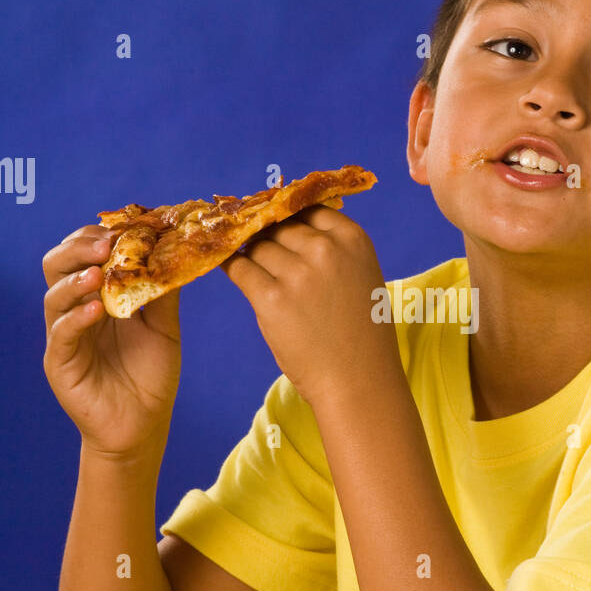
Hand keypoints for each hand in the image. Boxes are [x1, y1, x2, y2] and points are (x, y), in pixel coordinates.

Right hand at [42, 224, 181, 458]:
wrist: (144, 424)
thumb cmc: (150, 376)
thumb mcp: (164, 328)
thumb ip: (164, 293)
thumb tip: (176, 251)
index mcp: (98, 296)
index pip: (85, 254)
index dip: (99, 237)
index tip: (126, 227)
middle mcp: (76, 310)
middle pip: (58, 265)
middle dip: (78, 248)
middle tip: (105, 243)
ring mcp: (65, 335)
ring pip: (54, 295)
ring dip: (75, 280)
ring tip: (97, 274)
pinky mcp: (60, 362)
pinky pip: (61, 333)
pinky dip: (76, 318)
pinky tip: (96, 311)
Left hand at [222, 204, 400, 405]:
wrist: (358, 381)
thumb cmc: (361, 334)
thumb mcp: (362, 277)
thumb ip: (334, 251)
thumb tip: (289, 228)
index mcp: (353, 239)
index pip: (309, 209)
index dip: (291, 218)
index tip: (279, 226)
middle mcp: (326, 249)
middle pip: (281, 226)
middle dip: (269, 237)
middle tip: (260, 250)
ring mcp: (297, 273)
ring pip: (258, 246)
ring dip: (251, 255)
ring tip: (249, 266)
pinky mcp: (271, 298)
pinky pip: (240, 268)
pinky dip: (231, 266)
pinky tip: (228, 267)